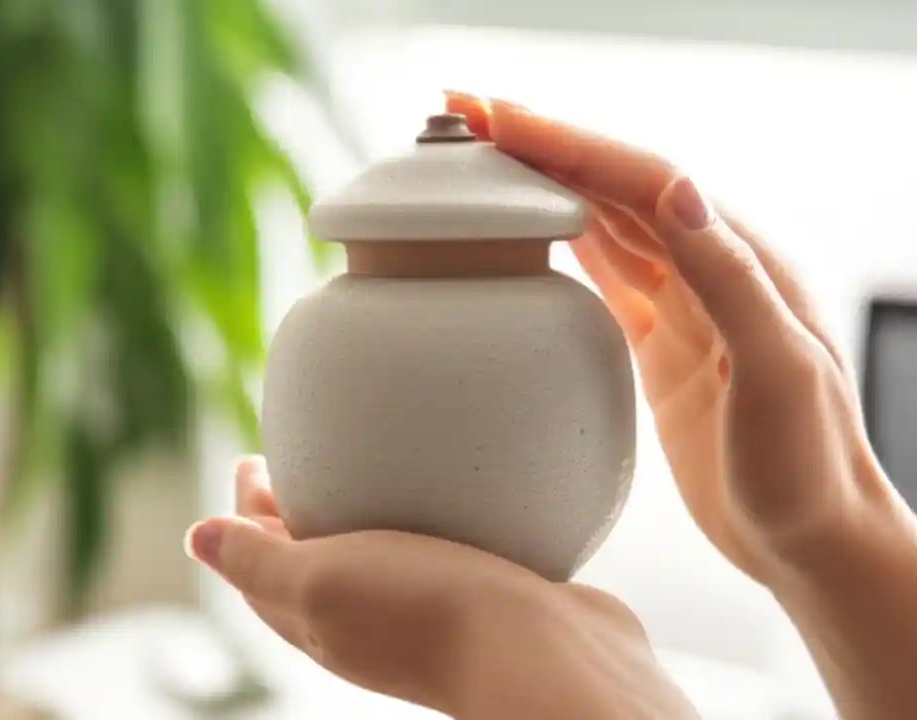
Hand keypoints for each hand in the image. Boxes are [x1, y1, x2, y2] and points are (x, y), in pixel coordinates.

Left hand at [185, 458, 697, 718]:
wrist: (543, 654)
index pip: (261, 561)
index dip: (246, 511)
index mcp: (315, 619)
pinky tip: (441, 490)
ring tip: (362, 464)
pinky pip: (433, 548)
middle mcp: (364, 620)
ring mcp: (422, 610)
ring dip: (357, 513)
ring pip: (373, 555)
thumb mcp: (318, 582)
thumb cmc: (422, 615)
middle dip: (294, 510)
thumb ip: (257, 560)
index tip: (254, 460)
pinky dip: (417, 517)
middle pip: (311, 558)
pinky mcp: (478, 593)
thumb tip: (196, 538)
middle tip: (296, 455)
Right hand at [446, 94, 916, 717]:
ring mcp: (684, 306)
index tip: (497, 120)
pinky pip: (603, 275)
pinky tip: (528, 230)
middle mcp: (710, 270)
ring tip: (482, 155)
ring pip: (603, 222)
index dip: (569, 144)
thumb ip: (730, 279)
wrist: (811, 539)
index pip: (643, 179)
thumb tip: (679, 188)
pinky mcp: (661, 344)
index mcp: (740, 262)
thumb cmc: (807, 466)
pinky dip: (561, 242)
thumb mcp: (778, 372)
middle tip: (467, 116)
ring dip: (546, 183)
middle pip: (615, 186)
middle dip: (542, 146)